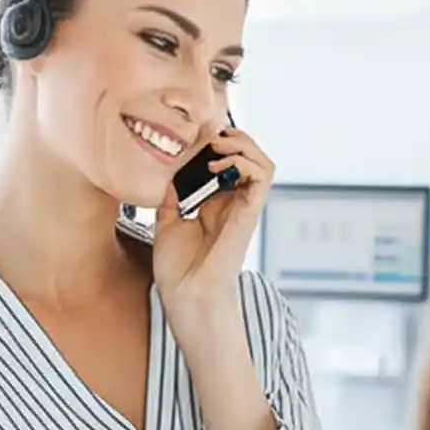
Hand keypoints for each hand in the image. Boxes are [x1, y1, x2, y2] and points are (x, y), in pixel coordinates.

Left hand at [151, 127, 274, 310]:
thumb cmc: (178, 270)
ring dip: (242, 146)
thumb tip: (167, 173)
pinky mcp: (249, 213)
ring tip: (216, 145)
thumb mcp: (166, 223)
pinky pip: (261, 178)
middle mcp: (233, 203)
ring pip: (262, 163)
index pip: (227, 162)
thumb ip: (171, 198)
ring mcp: (243, 207)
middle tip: (209, 135)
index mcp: (215, 205)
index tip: (192, 134)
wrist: (186, 294)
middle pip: (250, 157)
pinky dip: (243, 162)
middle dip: (233, 138)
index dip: (216, 143)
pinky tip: (218, 164)